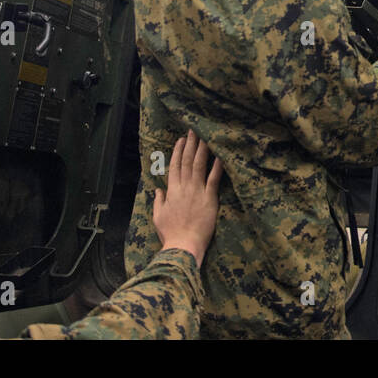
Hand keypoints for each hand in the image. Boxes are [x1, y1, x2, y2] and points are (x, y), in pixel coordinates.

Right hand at [152, 131, 223, 268]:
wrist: (183, 246)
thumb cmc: (171, 234)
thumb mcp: (158, 217)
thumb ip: (158, 201)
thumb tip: (157, 191)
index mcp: (172, 192)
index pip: (174, 167)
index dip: (177, 152)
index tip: (180, 140)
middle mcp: (184, 188)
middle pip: (186, 161)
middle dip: (190, 144)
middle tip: (193, 130)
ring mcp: (197, 192)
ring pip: (199, 166)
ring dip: (202, 149)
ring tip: (205, 136)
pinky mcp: (209, 199)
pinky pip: (214, 179)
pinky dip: (217, 166)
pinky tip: (220, 155)